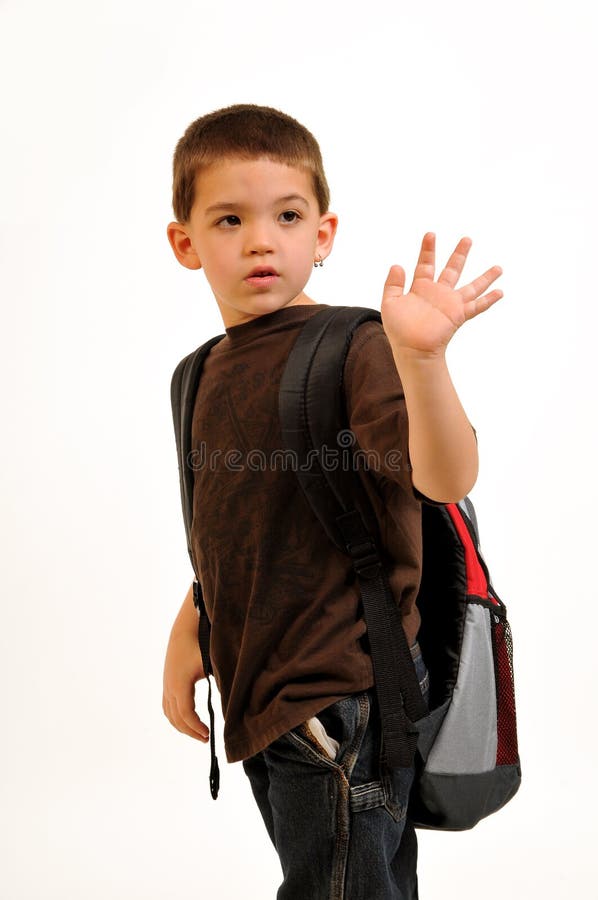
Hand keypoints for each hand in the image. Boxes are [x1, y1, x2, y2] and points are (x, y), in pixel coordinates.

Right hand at [162, 624, 209, 742]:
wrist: (184, 631)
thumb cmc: (200, 645)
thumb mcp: (211, 664)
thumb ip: (220, 682)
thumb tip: (232, 701)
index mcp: (180, 684)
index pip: (186, 713)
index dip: (196, 727)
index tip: (208, 734)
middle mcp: (170, 687)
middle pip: (176, 719)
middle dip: (190, 731)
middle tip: (206, 738)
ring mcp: (166, 686)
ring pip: (169, 714)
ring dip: (182, 726)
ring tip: (198, 732)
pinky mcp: (167, 683)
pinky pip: (167, 707)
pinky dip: (175, 718)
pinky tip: (187, 720)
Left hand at [380, 233, 502, 358]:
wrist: (411, 349)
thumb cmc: (399, 330)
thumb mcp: (390, 303)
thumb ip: (393, 284)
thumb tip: (397, 265)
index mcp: (421, 288)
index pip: (426, 263)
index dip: (428, 249)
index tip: (431, 234)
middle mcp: (438, 293)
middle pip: (452, 269)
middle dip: (460, 254)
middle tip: (467, 239)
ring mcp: (450, 303)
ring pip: (472, 286)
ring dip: (485, 277)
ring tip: (498, 268)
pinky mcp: (458, 315)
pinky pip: (477, 306)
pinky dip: (489, 299)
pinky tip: (500, 292)